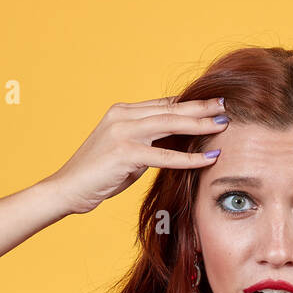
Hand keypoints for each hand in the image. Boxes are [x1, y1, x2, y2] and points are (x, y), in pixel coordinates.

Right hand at [41, 97, 227, 214]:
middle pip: (170, 109)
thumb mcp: (126, 153)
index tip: (213, 102)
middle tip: (226, 105)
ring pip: (169, 125)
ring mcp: (122, 132)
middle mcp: (122, 116)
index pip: (163, 104)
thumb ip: (147, 143)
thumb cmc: (97, 176)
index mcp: (122, 112)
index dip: (190, 103)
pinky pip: (164, 155)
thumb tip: (175, 143)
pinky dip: (189, 157)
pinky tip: (209, 158)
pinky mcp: (124, 153)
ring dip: (199, 125)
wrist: (66, 190)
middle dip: (201, 107)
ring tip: (223, 125)